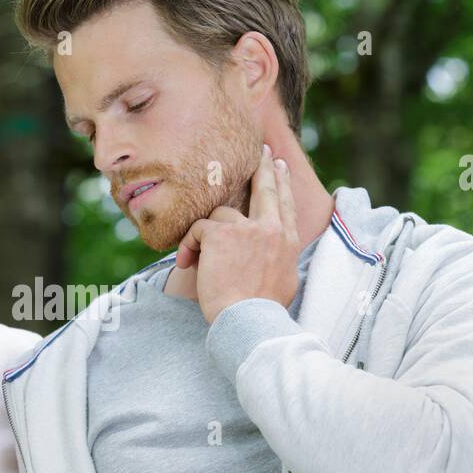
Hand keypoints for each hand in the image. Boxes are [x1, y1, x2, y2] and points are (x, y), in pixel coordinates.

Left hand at [175, 144, 300, 323]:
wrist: (250, 322)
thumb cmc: (263, 312)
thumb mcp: (285, 282)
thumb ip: (281, 261)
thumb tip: (278, 257)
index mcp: (288, 242)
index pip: (285, 204)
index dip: (281, 182)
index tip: (277, 165)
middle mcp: (271, 229)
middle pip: (265, 188)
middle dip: (262, 166)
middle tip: (260, 150)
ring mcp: (248, 229)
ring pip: (219, 216)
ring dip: (204, 236)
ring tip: (194, 261)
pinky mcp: (221, 234)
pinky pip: (198, 228)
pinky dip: (187, 246)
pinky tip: (185, 264)